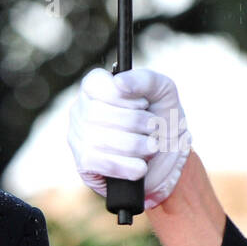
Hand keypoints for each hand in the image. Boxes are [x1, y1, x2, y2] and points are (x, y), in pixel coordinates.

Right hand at [68, 67, 192, 208]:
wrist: (168, 158)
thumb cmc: (163, 120)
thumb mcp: (164, 93)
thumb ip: (145, 79)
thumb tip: (119, 82)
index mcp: (96, 88)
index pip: (94, 84)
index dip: (121, 96)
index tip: (143, 104)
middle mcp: (81, 111)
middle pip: (96, 113)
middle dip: (134, 123)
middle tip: (152, 128)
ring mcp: (78, 138)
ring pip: (99, 140)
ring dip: (135, 146)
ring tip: (150, 147)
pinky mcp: (83, 164)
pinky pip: (99, 162)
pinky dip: (127, 166)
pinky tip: (139, 166)